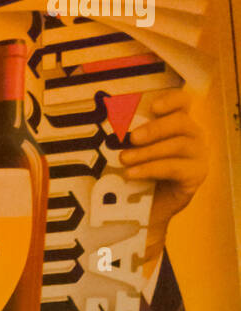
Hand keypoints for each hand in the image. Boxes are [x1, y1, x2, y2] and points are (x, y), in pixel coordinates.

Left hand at [119, 88, 208, 270]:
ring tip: (124, 159)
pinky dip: (150, 169)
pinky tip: (132, 173)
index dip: (171, 100)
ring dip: (147, 152)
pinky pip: (174, 168)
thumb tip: (112, 124)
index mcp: (180, 124)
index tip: (153, 107)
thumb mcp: (136, 152)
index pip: (183, 102)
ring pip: (177, 145)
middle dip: (154, 129)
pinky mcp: (196, 175)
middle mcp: (194, 136)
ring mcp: (198, 155)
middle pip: (181, 121)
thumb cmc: (142, 174)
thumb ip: (132, 137)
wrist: (149, 209)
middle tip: (131, 138)